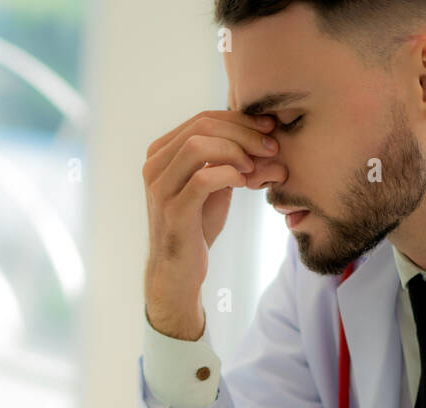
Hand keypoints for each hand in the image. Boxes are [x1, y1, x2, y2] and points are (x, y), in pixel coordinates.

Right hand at [142, 110, 282, 339]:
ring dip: (235, 151)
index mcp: (161, 153)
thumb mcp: (215, 185)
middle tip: (270, 147)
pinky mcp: (172, 209)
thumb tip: (271, 136)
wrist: (179, 270)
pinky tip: (242, 183)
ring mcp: (159, 187)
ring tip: (254, 167)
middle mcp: (154, 165)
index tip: (269, 129)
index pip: (203, 119)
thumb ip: (232, 159)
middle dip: (243, 132)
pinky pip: (203, 177)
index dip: (239, 119)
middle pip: (202, 126)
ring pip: (198, 145)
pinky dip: (228, 174)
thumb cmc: (197, 225)